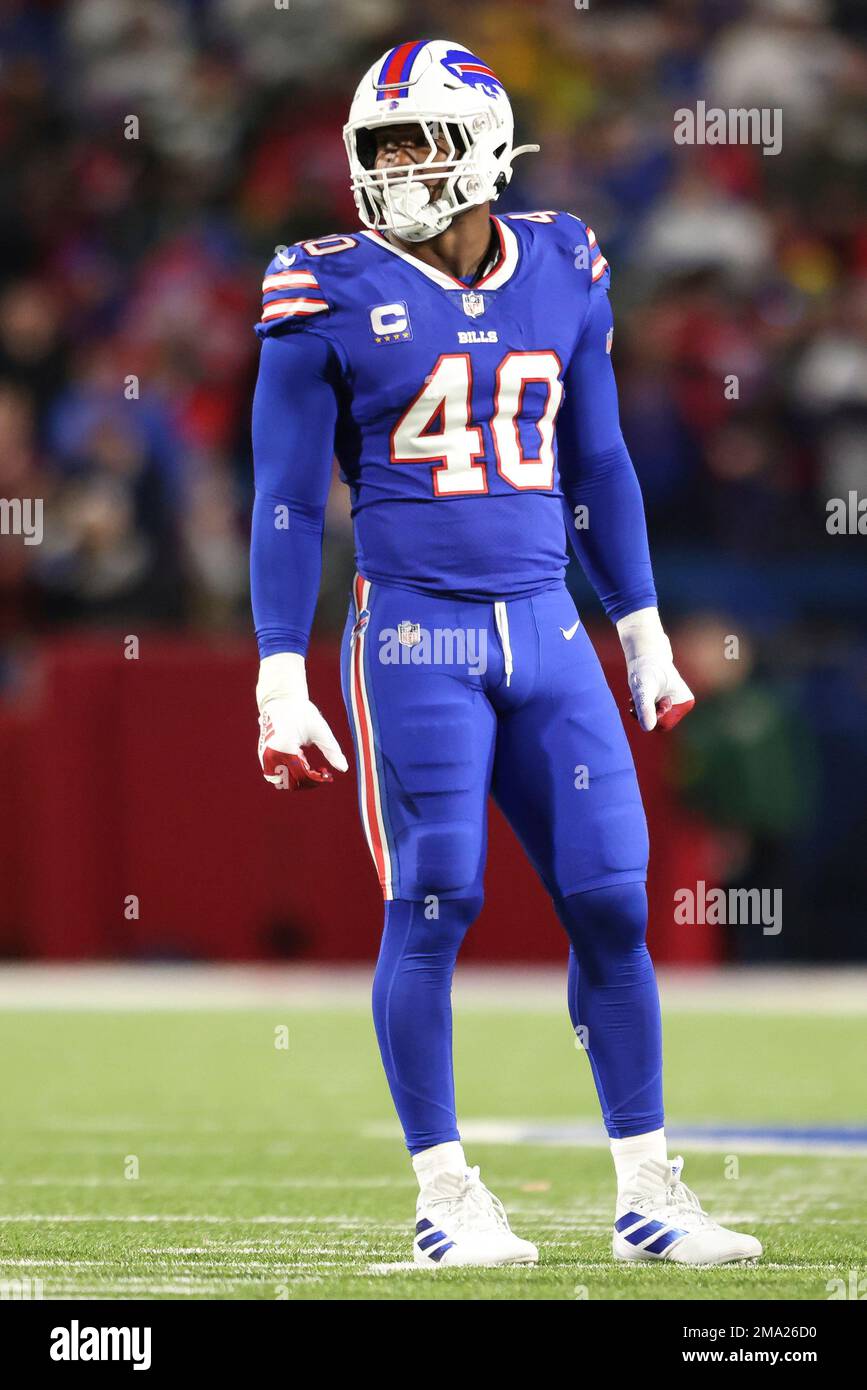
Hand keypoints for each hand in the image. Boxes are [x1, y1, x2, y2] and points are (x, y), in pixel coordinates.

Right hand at [256, 653, 348, 789]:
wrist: (281, 699)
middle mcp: (271, 754)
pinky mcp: (262, 754)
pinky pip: (274, 772)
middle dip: (306, 782)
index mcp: (284, 748)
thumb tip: (344, 769)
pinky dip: (287, 772)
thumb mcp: (320, 730)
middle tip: (320, 771)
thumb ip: (332, 750)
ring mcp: (264, 754)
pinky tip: (300, 760)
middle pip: (290, 783)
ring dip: (295, 779)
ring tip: (308, 765)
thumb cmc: (302, 712)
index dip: (316, 780)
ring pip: (280, 781)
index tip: (328, 775)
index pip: (301, 776)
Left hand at [616, 607, 694, 732]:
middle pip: (659, 724)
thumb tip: (648, 728)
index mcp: (686, 702)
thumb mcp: (643, 689)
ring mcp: (676, 704)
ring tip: (635, 697)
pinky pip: (652, 715)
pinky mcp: (667, 702)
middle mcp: (684, 705)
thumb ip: (645, 707)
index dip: (650, 715)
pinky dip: (642, 708)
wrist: (645, 655)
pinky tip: (636, 698)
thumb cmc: (645, 669)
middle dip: (645, 714)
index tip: (644, 699)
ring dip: (641, 710)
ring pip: (653, 720)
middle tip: (635, 699)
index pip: (664, 725)